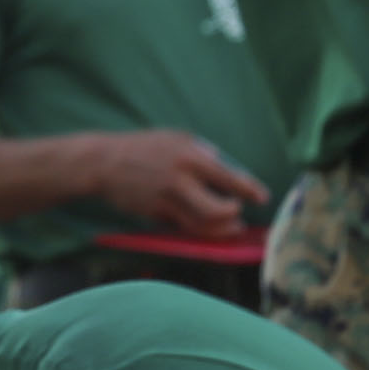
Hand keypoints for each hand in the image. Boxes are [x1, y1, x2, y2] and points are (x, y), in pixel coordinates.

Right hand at [87, 129, 269, 239]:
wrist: (105, 162)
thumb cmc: (145, 148)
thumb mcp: (176, 139)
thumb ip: (202, 154)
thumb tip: (226, 172)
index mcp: (191, 156)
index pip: (229, 177)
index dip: (249, 190)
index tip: (263, 197)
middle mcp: (181, 179)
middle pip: (217, 210)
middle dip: (233, 217)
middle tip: (240, 216)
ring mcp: (166, 200)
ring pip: (201, 226)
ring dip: (219, 230)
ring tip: (230, 227)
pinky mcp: (155, 214)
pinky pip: (182, 226)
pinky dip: (197, 228)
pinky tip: (204, 226)